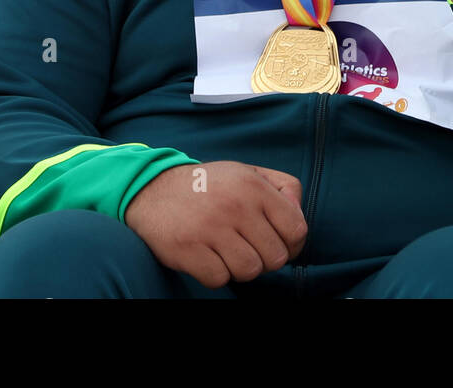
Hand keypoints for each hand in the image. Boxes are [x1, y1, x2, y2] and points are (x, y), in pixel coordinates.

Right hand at [123, 161, 306, 288]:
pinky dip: (216, 274)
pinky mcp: (188, 250)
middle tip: (249, 247)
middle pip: (275, 258)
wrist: (153, 190)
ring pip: (250, 271)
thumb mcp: (248, 172)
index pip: (296, 230)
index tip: (278, 242)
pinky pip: (220, 280)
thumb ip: (282, 187)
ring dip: (241, 267)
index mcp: (254, 186)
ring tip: (228, 251)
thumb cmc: (210, 185)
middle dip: (265, 258)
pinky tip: (208, 256)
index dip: (292, 244)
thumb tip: (299, 213)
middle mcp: (235, 206)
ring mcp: (211, 229)